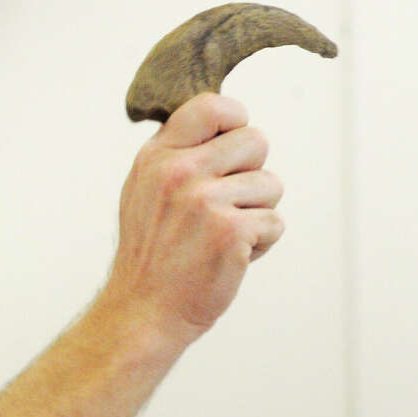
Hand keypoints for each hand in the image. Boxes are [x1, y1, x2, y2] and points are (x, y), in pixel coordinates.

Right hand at [102, 93, 284, 346]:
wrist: (143, 310)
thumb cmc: (150, 253)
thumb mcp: (143, 190)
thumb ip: (177, 154)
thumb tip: (223, 120)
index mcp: (156, 157)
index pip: (212, 106)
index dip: (235, 122)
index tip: (231, 150)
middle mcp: (178, 172)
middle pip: (256, 141)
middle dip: (253, 172)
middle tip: (227, 203)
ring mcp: (204, 201)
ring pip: (271, 185)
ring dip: (257, 213)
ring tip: (222, 235)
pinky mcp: (230, 232)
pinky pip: (275, 223)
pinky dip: (260, 244)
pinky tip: (229, 257)